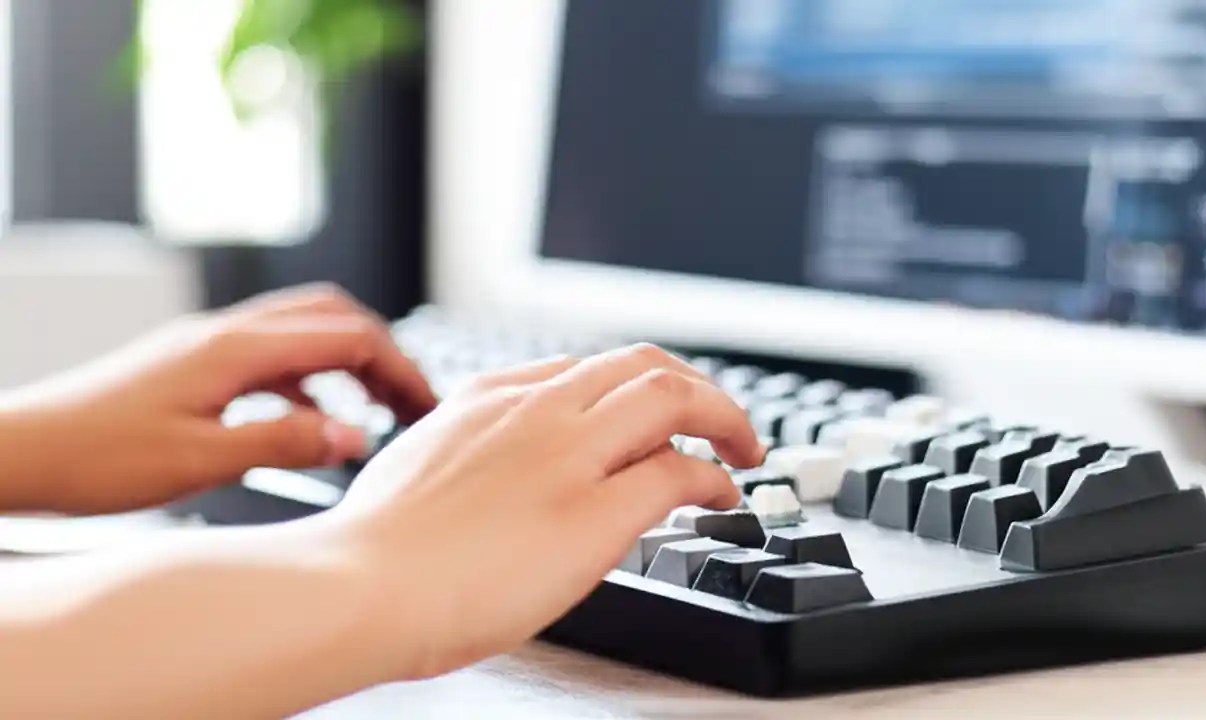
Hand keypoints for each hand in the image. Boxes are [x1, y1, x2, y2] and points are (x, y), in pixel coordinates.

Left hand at [0, 284, 436, 513]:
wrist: (22, 451)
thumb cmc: (97, 457)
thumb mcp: (202, 460)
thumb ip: (285, 442)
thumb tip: (354, 436)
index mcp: (236, 349)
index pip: (346, 335)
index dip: (397, 366)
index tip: (425, 405)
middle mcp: (226, 335)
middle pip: (330, 318)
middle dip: (380, 352)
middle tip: (410, 399)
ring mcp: (208, 346)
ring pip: (301, 335)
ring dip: (346, 365)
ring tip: (375, 411)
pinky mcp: (193, 367)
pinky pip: (269, 360)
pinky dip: (307, 384)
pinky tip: (311, 423)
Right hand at [329, 343, 766, 678]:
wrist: (359, 587)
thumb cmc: (373, 549)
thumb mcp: (418, 463)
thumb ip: (468, 448)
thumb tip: (494, 469)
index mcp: (488, 398)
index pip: (584, 370)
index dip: (630, 389)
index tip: (649, 415)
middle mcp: (535, 411)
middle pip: (640, 362)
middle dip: (694, 384)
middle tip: (719, 414)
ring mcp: (567, 455)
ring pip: (672, 395)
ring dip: (723, 415)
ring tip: (743, 445)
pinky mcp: (594, 512)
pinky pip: (679, 474)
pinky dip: (715, 478)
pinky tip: (722, 495)